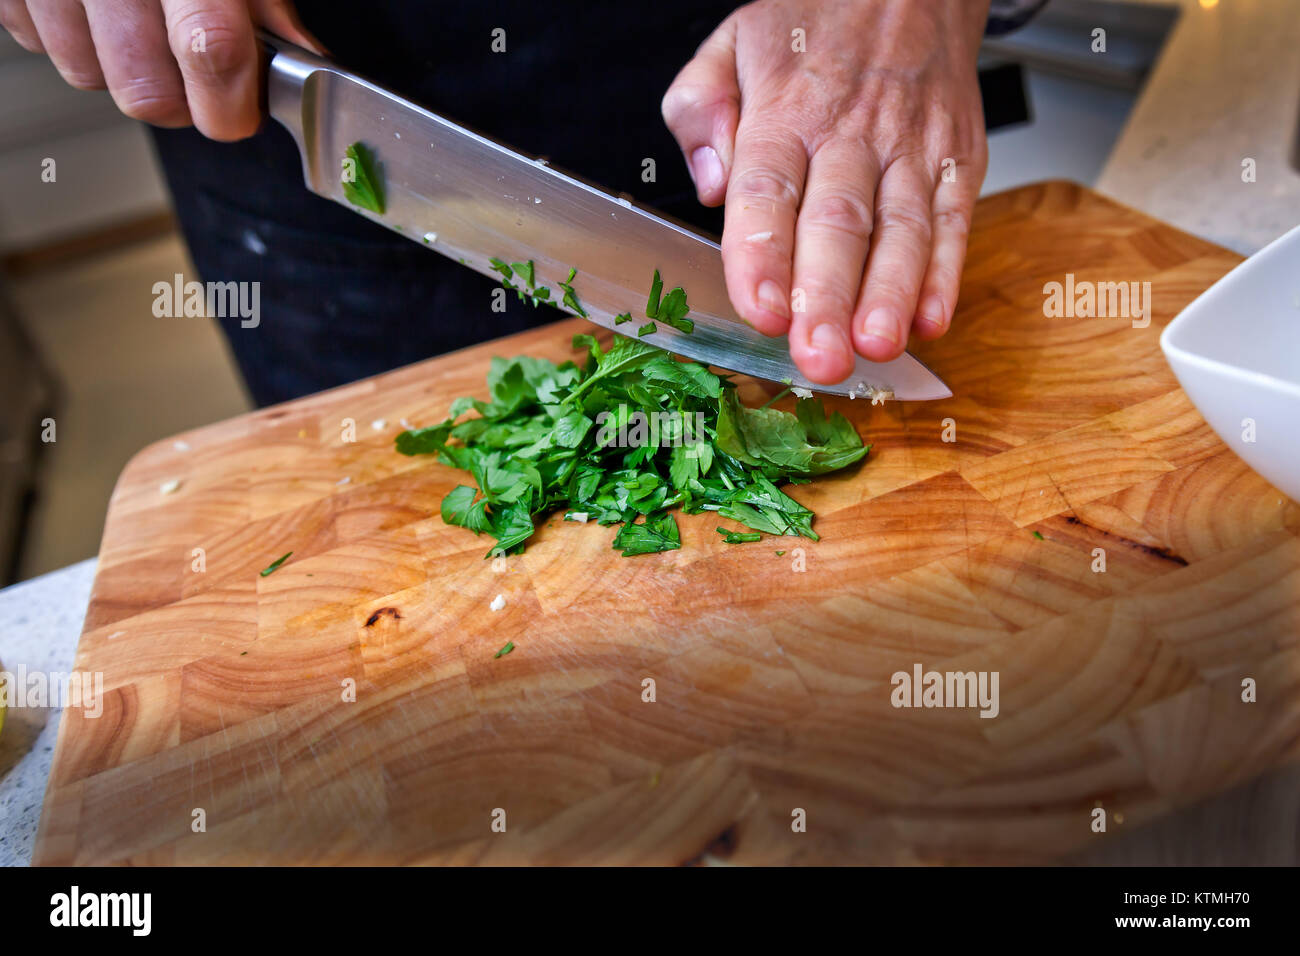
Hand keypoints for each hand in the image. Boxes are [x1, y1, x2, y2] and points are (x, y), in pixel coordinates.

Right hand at [0, 0, 321, 140]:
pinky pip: (42, 43)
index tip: (241, 111)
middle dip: (180, 101)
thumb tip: (303, 61)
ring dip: (124, 69)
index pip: (212, 50)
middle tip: (195, 74)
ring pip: (90, 75)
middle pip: (145, 91)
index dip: (230, 104)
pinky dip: (76, 37)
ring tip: (142, 22)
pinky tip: (97, 4)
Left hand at [662, 0, 989, 383]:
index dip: (763, 254)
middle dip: (828, 299)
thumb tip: (710, 186)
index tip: (759, 310)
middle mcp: (849, 134)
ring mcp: (910, 149)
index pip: (767, 188)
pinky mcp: (956, 161)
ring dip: (889, 296)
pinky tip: (930, 321)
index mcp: (785, 111)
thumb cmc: (813, 25)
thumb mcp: (730, 43)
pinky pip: (954, 223)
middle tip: (818, 358)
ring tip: (875, 349)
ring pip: (901, 230)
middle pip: (838, 223)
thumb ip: (701, 111)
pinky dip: (946, 276)